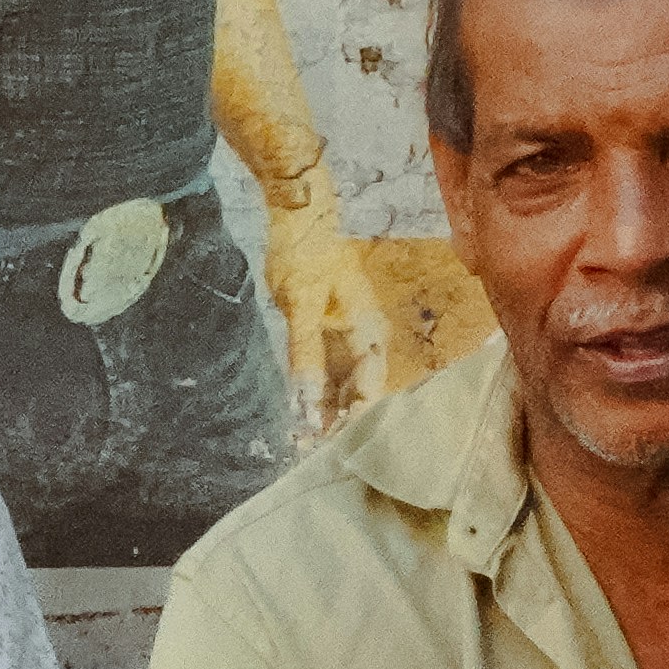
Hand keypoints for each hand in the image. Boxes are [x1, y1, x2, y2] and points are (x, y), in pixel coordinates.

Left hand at [249, 188, 394, 425]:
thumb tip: (307, 397)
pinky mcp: (330, 336)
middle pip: (360, 391)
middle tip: (313, 450)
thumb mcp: (302, 304)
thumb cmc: (305, 255)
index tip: (333, 444)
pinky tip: (303, 415)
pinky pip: (328, 373)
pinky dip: (316, 393)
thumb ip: (305, 352)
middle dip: (339, 422)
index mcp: (369, 330)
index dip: (354, 418)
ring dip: (327, 412)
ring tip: (305, 442)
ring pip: (344, 385)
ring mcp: (349, 337)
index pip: (370, 385)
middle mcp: (366, 338)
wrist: (299, 218)